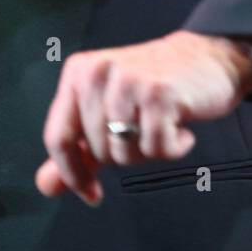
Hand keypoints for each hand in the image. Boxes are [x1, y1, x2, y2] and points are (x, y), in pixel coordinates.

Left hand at [34, 31, 251, 206]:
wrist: (205, 57)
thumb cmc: (152, 88)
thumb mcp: (106, 113)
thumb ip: (75, 150)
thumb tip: (46, 186)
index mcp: (77, 74)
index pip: (57, 137)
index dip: (71, 173)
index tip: (91, 193)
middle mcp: (96, 72)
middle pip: (97, 152)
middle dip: (124, 154)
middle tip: (144, 128)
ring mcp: (127, 80)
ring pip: (124, 154)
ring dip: (148, 151)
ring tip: (161, 124)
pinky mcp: (158, 92)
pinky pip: (157, 148)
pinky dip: (173, 147)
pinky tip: (181, 124)